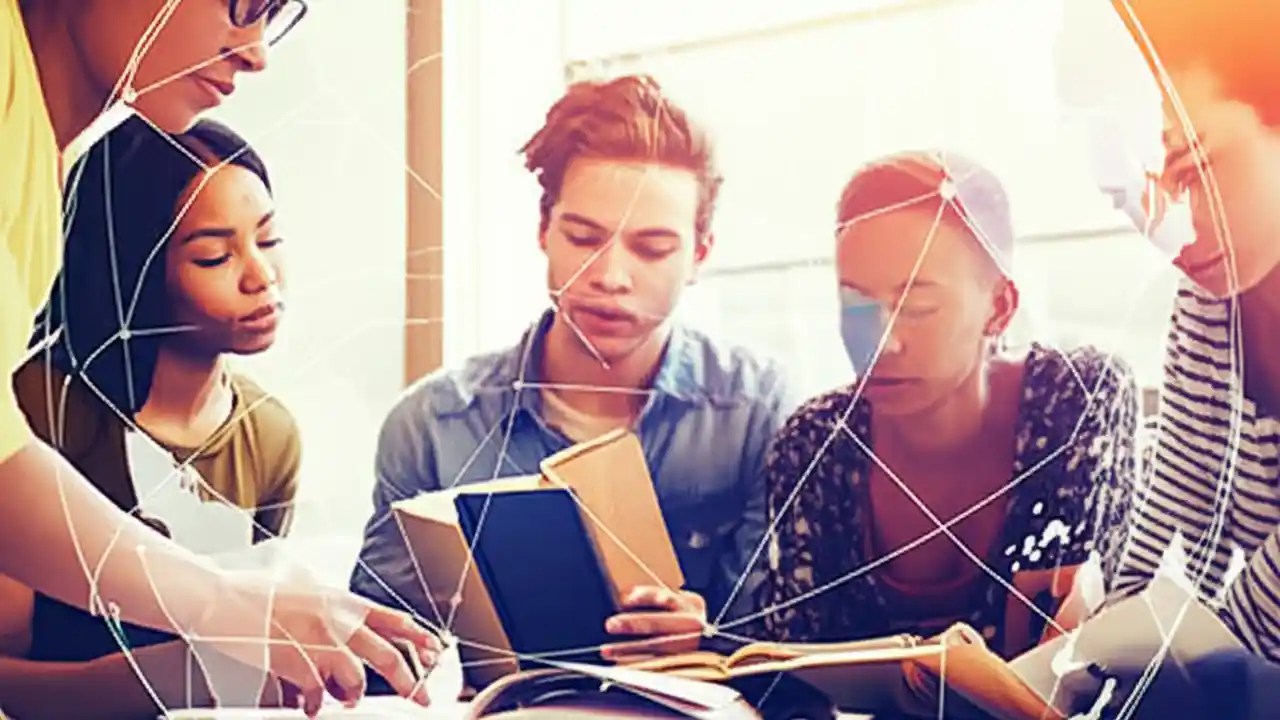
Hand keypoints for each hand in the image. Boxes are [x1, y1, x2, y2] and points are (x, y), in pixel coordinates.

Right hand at [194, 572, 440, 716]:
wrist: (222, 598)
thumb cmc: (261, 596)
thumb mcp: (310, 591)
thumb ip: (337, 610)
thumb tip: (359, 629)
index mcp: (344, 601)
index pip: (395, 621)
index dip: (420, 639)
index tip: (436, 654)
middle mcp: (338, 620)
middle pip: (389, 656)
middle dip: (410, 682)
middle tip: (421, 698)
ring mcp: (318, 642)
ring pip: (357, 681)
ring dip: (351, 696)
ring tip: (339, 698)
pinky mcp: (295, 663)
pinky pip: (319, 696)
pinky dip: (317, 704)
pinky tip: (309, 704)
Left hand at [601, 586, 705, 662]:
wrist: (717, 654)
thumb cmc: (687, 622)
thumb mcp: (680, 603)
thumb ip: (656, 597)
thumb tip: (623, 597)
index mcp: (693, 605)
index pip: (666, 597)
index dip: (644, 596)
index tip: (625, 599)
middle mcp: (695, 625)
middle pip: (661, 623)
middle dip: (634, 623)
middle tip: (610, 624)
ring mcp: (691, 648)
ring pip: (657, 648)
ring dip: (628, 650)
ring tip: (607, 650)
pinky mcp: (686, 667)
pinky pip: (657, 667)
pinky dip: (638, 667)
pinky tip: (621, 666)